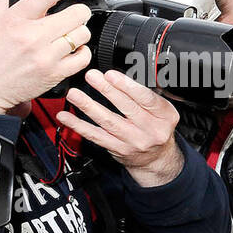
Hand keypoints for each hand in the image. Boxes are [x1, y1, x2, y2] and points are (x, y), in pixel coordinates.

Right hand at [0, 0, 92, 113]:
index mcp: (15, 19)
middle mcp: (32, 36)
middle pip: (75, 15)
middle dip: (79, 11)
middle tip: (75, 14)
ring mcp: (45, 56)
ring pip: (82, 35)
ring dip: (81, 32)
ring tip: (71, 34)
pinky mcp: (54, 74)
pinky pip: (83, 58)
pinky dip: (83, 52)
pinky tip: (73, 51)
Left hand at [56, 69, 184, 187]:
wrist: (156, 158)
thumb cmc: (157, 128)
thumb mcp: (163, 111)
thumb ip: (148, 94)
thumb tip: (126, 74)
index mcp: (165, 116)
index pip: (146, 99)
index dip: (127, 86)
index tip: (111, 75)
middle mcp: (152, 130)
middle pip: (126, 108)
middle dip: (106, 90)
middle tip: (91, 77)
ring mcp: (134, 141)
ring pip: (108, 122)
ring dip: (88, 106)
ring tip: (74, 94)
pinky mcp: (118, 149)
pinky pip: (96, 136)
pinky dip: (79, 125)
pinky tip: (66, 117)